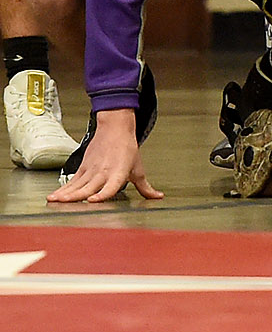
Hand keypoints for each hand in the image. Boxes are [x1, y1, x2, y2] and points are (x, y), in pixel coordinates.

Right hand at [46, 110, 162, 203]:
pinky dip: (62, 189)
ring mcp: (91, 170)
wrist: (115, 128)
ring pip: (77, 184)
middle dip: (76, 196)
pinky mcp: (83, 167)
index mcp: (118, 173)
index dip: (102, 195)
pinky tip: (54, 196)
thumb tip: (158, 197)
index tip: (92, 200)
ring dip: (65, 193)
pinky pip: (72, 180)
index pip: (110, 187)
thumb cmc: (128, 150)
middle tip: (64, 203)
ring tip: (54, 201)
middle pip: (88, 187)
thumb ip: (144, 187)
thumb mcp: (138, 169)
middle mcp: (104, 172)